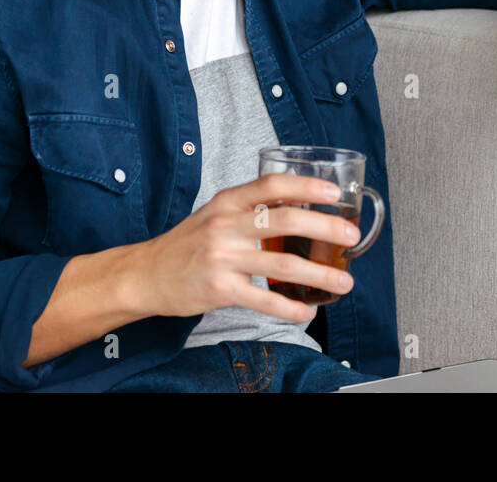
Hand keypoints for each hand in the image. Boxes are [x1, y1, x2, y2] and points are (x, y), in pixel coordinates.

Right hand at [129, 173, 358, 322]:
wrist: (145, 274)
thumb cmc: (186, 243)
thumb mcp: (214, 213)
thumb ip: (249, 208)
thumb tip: (297, 205)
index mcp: (227, 201)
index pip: (271, 186)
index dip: (306, 186)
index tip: (333, 193)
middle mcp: (225, 225)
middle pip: (284, 220)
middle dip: (325, 228)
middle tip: (350, 236)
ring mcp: (222, 257)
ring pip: (282, 263)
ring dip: (319, 274)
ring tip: (343, 282)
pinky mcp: (219, 289)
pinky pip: (264, 299)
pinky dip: (290, 307)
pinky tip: (308, 310)